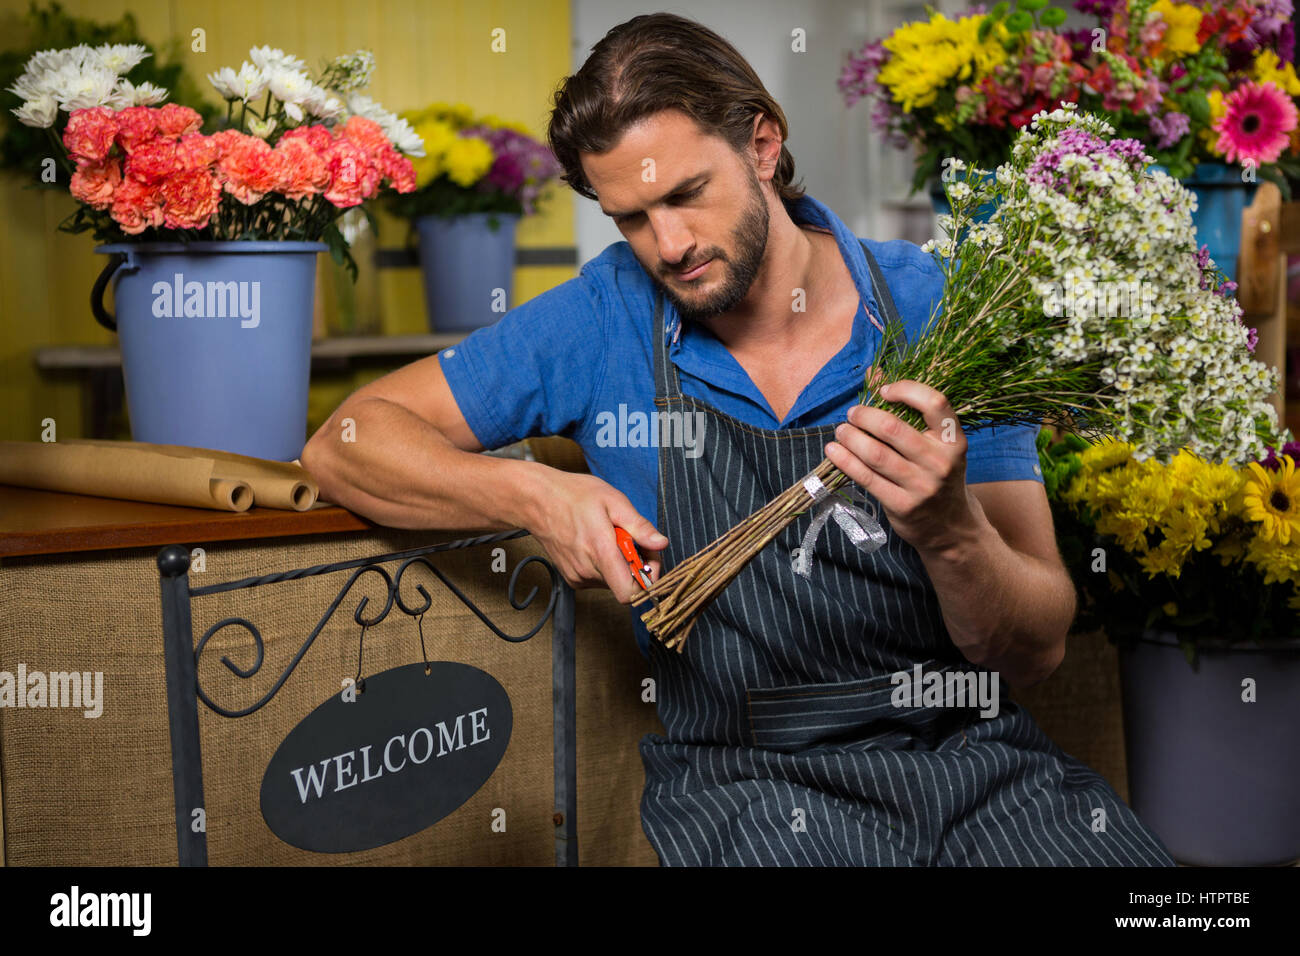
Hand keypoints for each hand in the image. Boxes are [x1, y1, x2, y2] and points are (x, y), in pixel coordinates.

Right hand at [524, 469, 666, 603]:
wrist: (538, 501)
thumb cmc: (575, 496)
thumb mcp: (613, 502)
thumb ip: (639, 526)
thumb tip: (661, 544)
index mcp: (601, 552)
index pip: (629, 593)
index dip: (647, 581)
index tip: (648, 559)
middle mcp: (588, 571)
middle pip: (625, 585)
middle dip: (635, 564)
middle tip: (629, 537)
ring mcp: (577, 576)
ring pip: (612, 581)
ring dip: (619, 564)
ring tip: (609, 537)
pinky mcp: (571, 577)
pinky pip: (598, 579)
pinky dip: (604, 565)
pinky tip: (596, 543)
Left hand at [824, 368, 978, 555]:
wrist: (950, 527)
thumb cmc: (938, 475)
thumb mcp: (936, 444)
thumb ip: (909, 410)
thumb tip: (873, 373)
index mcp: (954, 440)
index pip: (935, 403)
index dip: (906, 390)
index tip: (884, 391)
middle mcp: (941, 462)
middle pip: (894, 429)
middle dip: (865, 416)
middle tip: (852, 414)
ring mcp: (922, 486)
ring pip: (876, 454)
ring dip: (851, 438)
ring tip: (840, 431)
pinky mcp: (902, 505)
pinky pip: (867, 478)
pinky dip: (846, 461)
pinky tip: (834, 452)